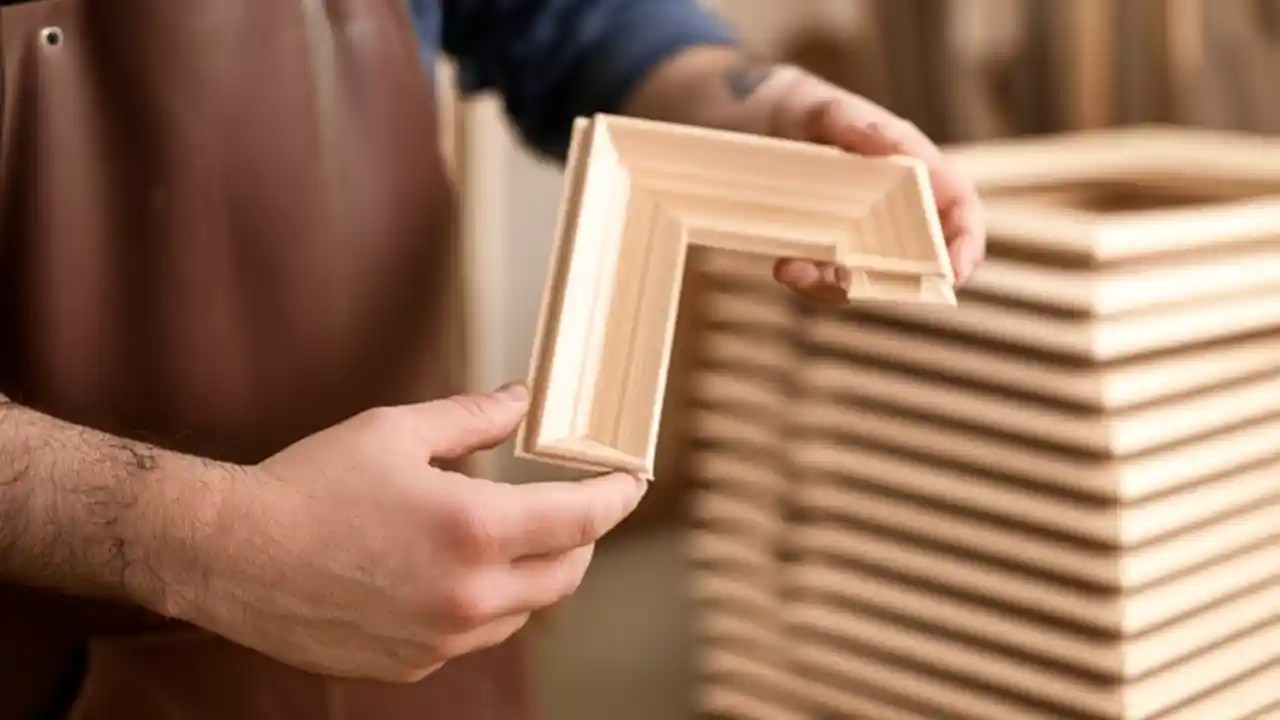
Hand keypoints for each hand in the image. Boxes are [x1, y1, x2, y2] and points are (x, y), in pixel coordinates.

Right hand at [173, 383, 645, 682]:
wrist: (230, 554)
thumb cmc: (310, 485)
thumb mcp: (397, 431)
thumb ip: (473, 418)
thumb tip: (521, 401)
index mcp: (475, 530)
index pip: (582, 520)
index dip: (617, 497)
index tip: (633, 481)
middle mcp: (469, 594)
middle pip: (568, 574)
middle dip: (581, 537)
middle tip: (573, 505)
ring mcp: (442, 638)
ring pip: (524, 609)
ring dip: (533, 571)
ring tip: (504, 532)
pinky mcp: (413, 662)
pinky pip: (475, 633)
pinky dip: (484, 601)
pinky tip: (451, 570)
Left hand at [761, 67, 986, 300]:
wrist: (762, 119)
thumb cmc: (811, 109)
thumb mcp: (830, 110)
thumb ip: (860, 124)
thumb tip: (890, 143)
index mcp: (916, 171)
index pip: (960, 211)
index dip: (967, 244)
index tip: (956, 273)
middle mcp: (896, 209)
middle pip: (919, 260)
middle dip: (892, 283)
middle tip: (851, 285)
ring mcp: (863, 233)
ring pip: (868, 278)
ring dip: (834, 285)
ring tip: (794, 271)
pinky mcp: (828, 247)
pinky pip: (828, 277)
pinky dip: (808, 279)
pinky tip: (784, 266)